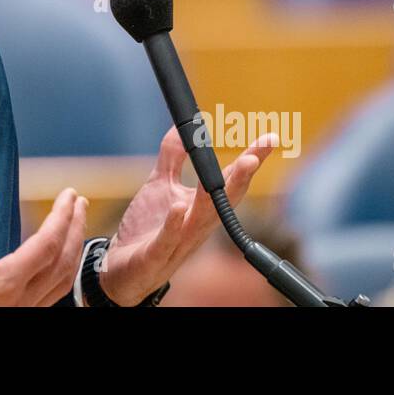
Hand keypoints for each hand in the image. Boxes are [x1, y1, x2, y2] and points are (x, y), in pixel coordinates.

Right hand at [0, 184, 87, 305]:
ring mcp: (20, 312)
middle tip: (79, 202)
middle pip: (63, 260)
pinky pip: (52, 295)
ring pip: (62, 281)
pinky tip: (59, 259)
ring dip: (74, 249)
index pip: (48, 243)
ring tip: (76, 224)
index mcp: (4, 282)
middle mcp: (19, 301)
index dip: (62, 216)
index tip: (69, 194)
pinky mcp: (15, 316)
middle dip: (74, 227)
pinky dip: (64, 272)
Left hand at [97, 128, 277, 305]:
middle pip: (223, 201)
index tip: (269, 139)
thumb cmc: (148, 227)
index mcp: (202, 208)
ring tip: (228, 174)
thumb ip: (173, 156)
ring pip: (200, 220)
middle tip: (253, 157)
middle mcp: (196, 225)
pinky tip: (178, 206)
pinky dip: (173, 224)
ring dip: (213, 198)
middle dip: (239, 180)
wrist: (124, 267)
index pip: (230, 182)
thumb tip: (182, 127)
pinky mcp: (154, 255)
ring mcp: (178, 242)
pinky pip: (167, 240)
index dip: (250, 162)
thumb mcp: (159, 185)